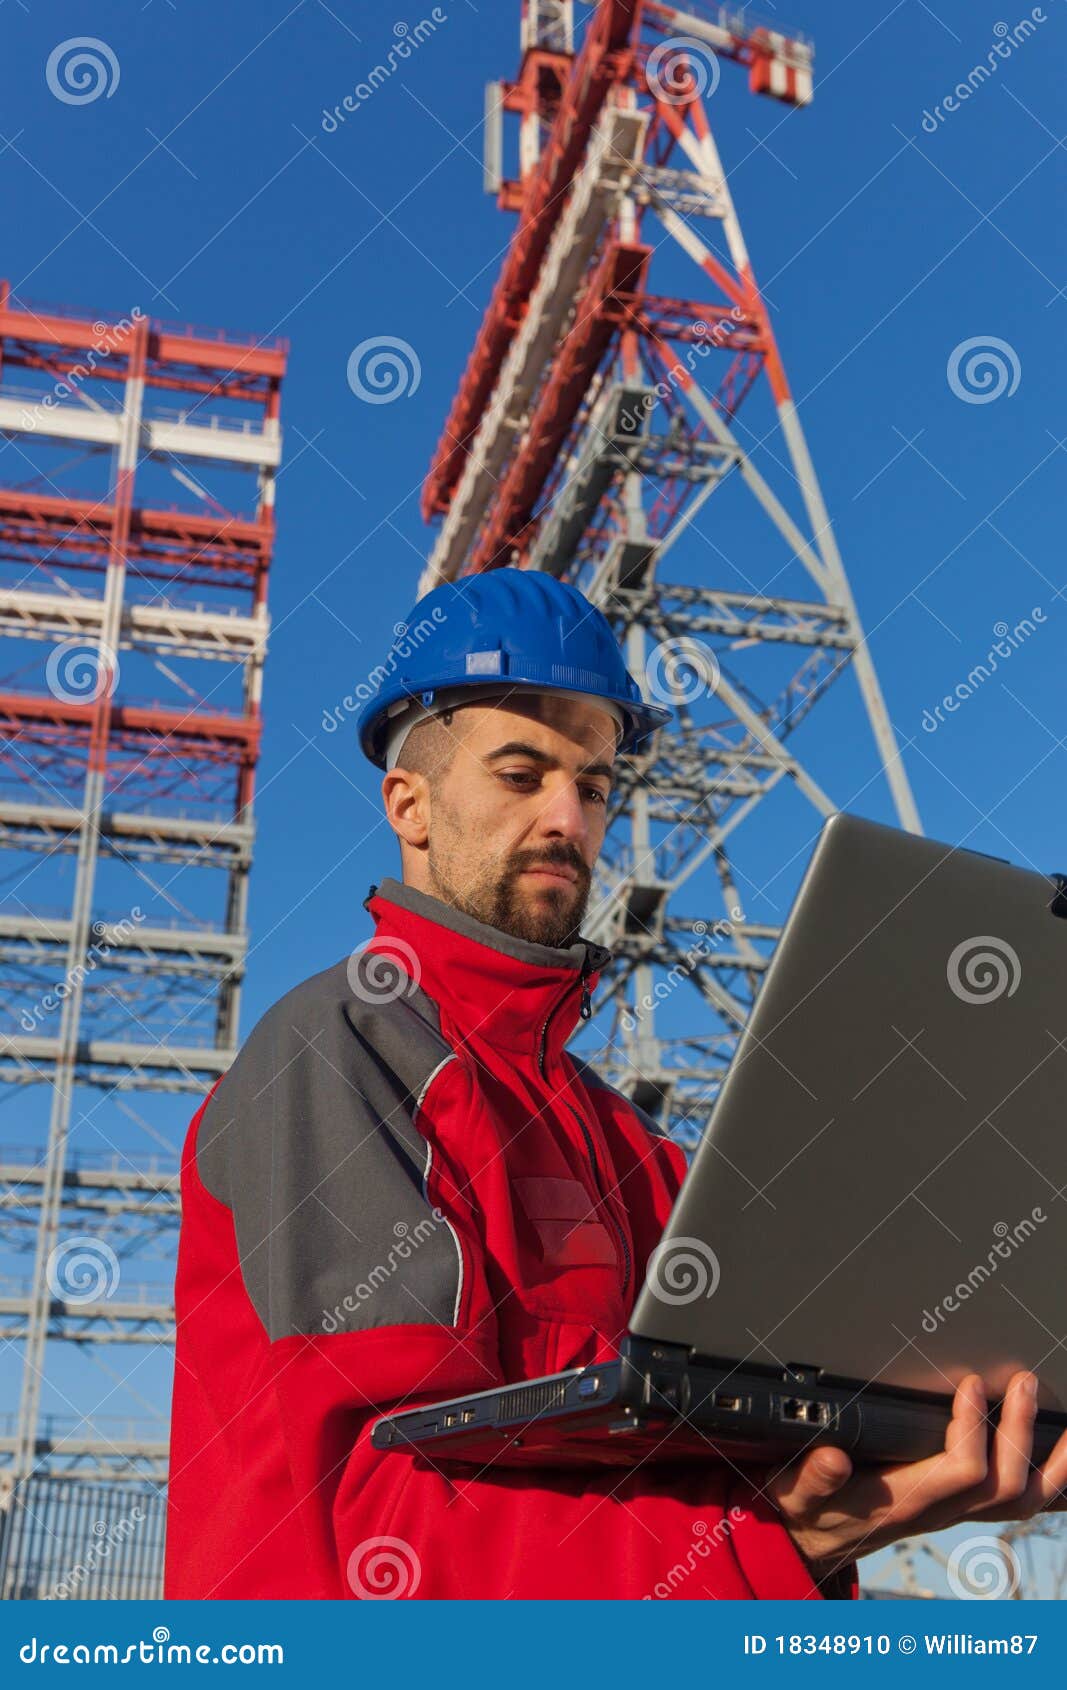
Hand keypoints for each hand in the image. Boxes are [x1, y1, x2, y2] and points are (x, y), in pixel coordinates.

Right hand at [764, 1370, 1066, 1582]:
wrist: (814, 1541)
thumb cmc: (808, 1509)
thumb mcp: (794, 1492)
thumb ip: (811, 1478)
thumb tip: (833, 1458)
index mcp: (901, 1501)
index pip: (960, 1473)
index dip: (973, 1428)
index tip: (970, 1384)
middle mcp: (937, 1512)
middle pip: (1003, 1486)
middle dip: (1020, 1432)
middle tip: (1022, 1382)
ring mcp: (954, 1512)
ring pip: (1021, 1502)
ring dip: (1049, 1461)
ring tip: (1062, 1419)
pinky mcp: (959, 1506)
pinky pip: (1016, 1502)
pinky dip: (1047, 1479)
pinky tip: (1058, 1453)